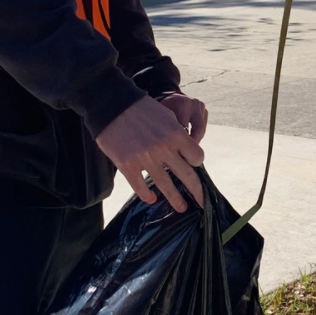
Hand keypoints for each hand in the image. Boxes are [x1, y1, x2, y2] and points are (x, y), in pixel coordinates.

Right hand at [95, 95, 204, 211]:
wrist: (113, 106)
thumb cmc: (141, 108)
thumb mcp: (167, 115)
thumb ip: (177, 132)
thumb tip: (185, 148)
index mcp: (176, 134)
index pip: (196, 157)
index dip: (196, 162)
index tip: (193, 166)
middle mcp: (164, 149)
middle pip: (187, 176)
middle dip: (196, 191)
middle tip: (202, 202)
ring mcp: (146, 159)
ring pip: (166, 186)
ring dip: (175, 200)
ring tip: (181, 208)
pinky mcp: (128, 166)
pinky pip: (141, 187)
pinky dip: (147, 196)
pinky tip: (151, 199)